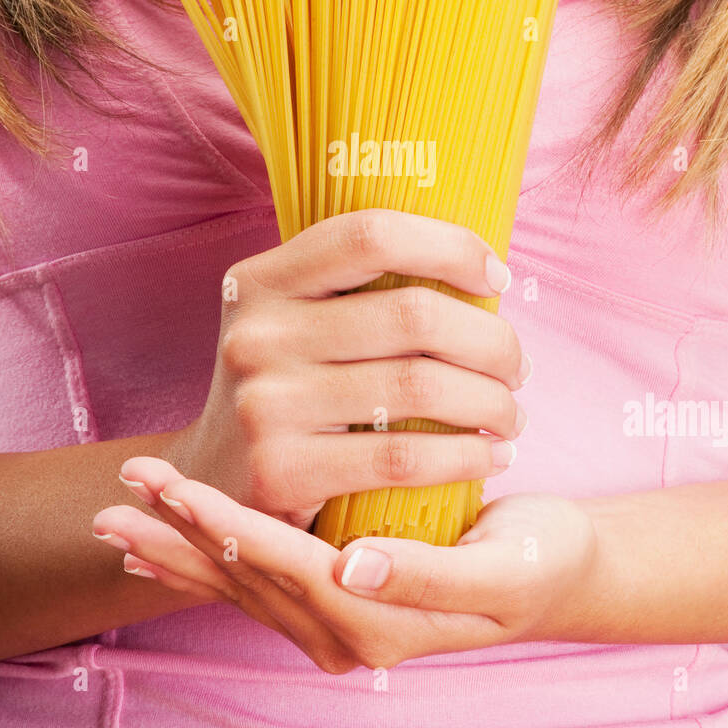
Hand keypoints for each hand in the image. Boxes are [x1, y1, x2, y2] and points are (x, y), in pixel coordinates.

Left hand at [93, 460, 595, 671]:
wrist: (562, 573)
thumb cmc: (539, 561)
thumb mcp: (504, 569)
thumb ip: (430, 575)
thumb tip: (355, 567)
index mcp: (382, 622)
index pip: (286, 568)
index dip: (227, 526)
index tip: (174, 487)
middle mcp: (349, 631)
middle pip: (247, 580)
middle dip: (180, 538)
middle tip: (118, 498)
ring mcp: (338, 620)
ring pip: (242, 584)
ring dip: (181, 550)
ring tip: (122, 520)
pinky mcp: (337, 597)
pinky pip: (258, 584)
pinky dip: (207, 565)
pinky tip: (169, 549)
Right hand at [169, 209, 528, 528]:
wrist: (210, 493)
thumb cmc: (288, 395)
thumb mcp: (294, 326)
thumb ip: (359, 293)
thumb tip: (483, 271)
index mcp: (261, 280)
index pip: (371, 234)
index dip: (450, 246)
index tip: (497, 277)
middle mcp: (256, 333)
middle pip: (413, 313)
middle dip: (491, 341)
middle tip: (517, 367)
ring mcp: (264, 403)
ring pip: (420, 385)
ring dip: (491, 402)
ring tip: (510, 415)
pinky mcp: (281, 472)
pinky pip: (404, 457)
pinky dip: (466, 455)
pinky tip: (489, 456)